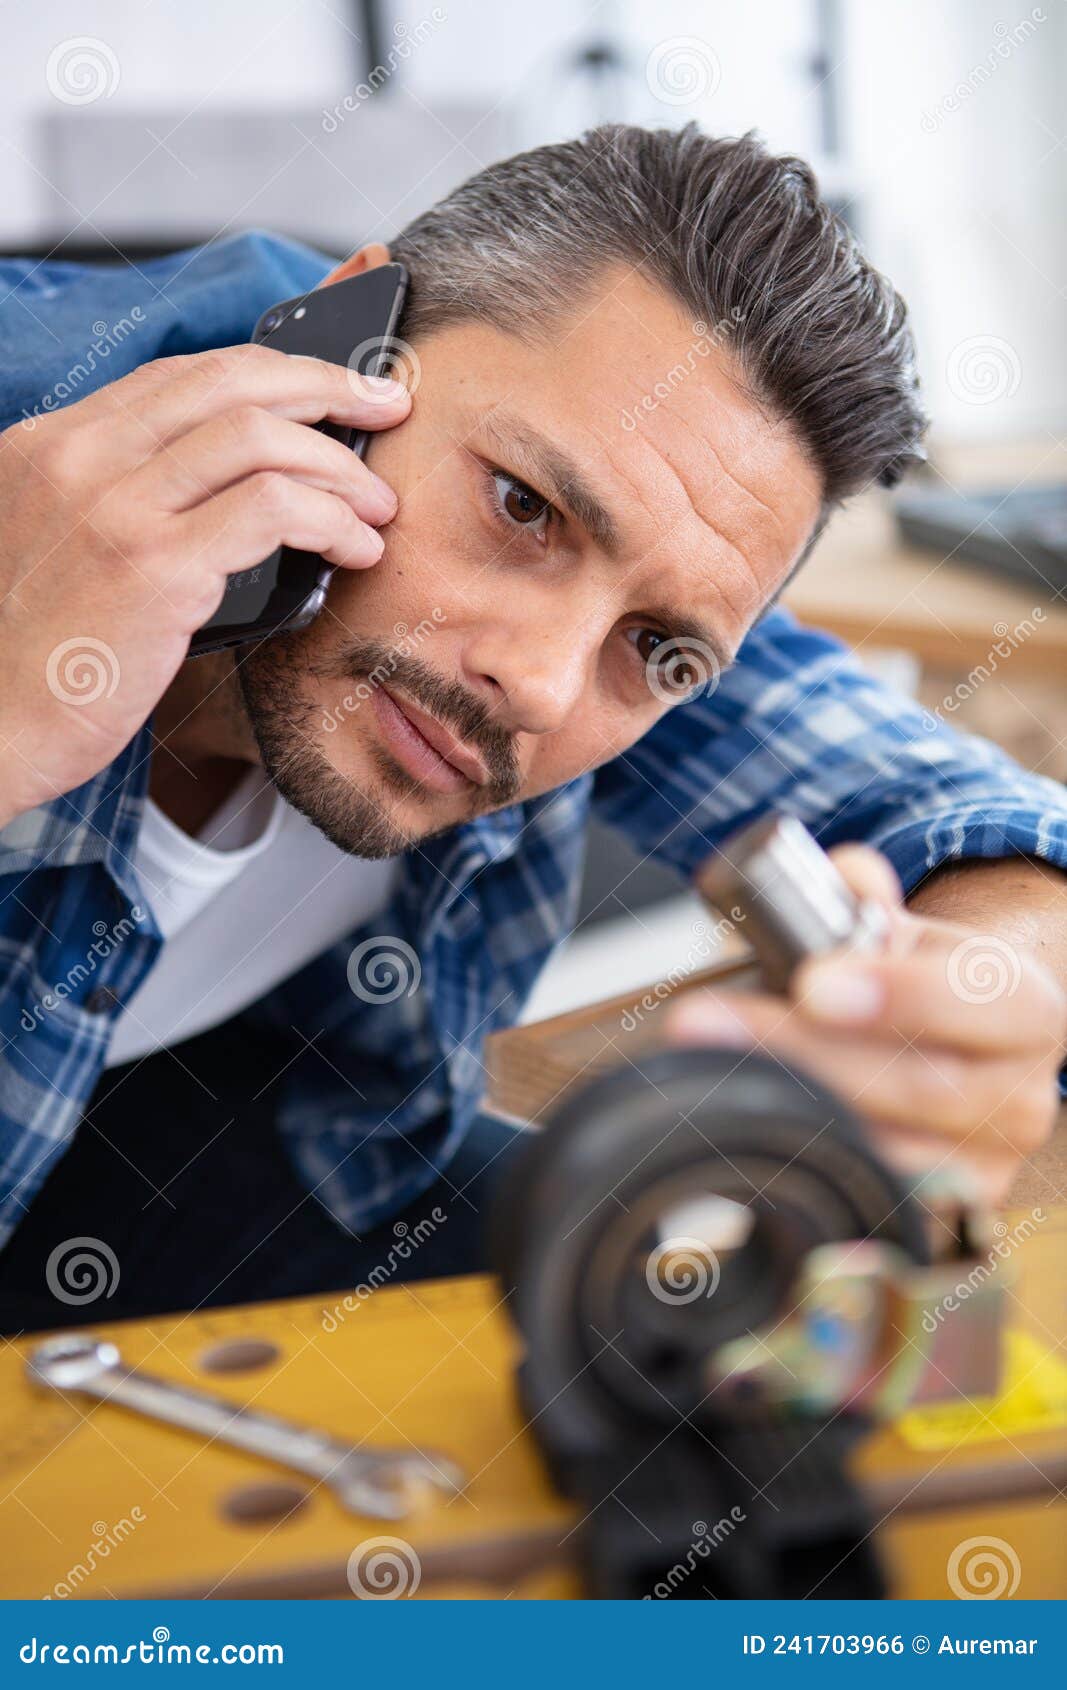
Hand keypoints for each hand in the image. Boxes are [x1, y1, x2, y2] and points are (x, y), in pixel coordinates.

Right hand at [0, 343, 410, 824]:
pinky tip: (355, 550)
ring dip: (341, 466)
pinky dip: (333, 520)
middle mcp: (78, 457)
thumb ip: (123, 504)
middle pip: (231, 380)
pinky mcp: (154, 566)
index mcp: (52, 445)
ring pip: (263, 437)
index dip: (272, 373)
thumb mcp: (59, 551)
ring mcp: (115, 506)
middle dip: (328, 385)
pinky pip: (274, 509)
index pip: (180, 376)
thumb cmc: (34, 664)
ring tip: (377, 507)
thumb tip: (233, 492)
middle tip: (386, 406)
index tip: (333, 389)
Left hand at [666, 845, 1066, 1201]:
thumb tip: (840, 879)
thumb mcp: (903, 931)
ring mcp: (989, 1165)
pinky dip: (803, 1167)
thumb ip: (863, 897)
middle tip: (709, 1023)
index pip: (976, 998)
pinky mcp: (946, 1216)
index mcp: (1024, 1006)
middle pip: (918, 1086)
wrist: (964, 1054)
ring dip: (788, 1114)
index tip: (813, 983)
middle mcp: (1022, 1093)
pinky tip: (744, 1134)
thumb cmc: (926, 986)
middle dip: (805, 1054)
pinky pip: (869, 1200)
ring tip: (707, 1074)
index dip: (895, 993)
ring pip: (887, 1153)